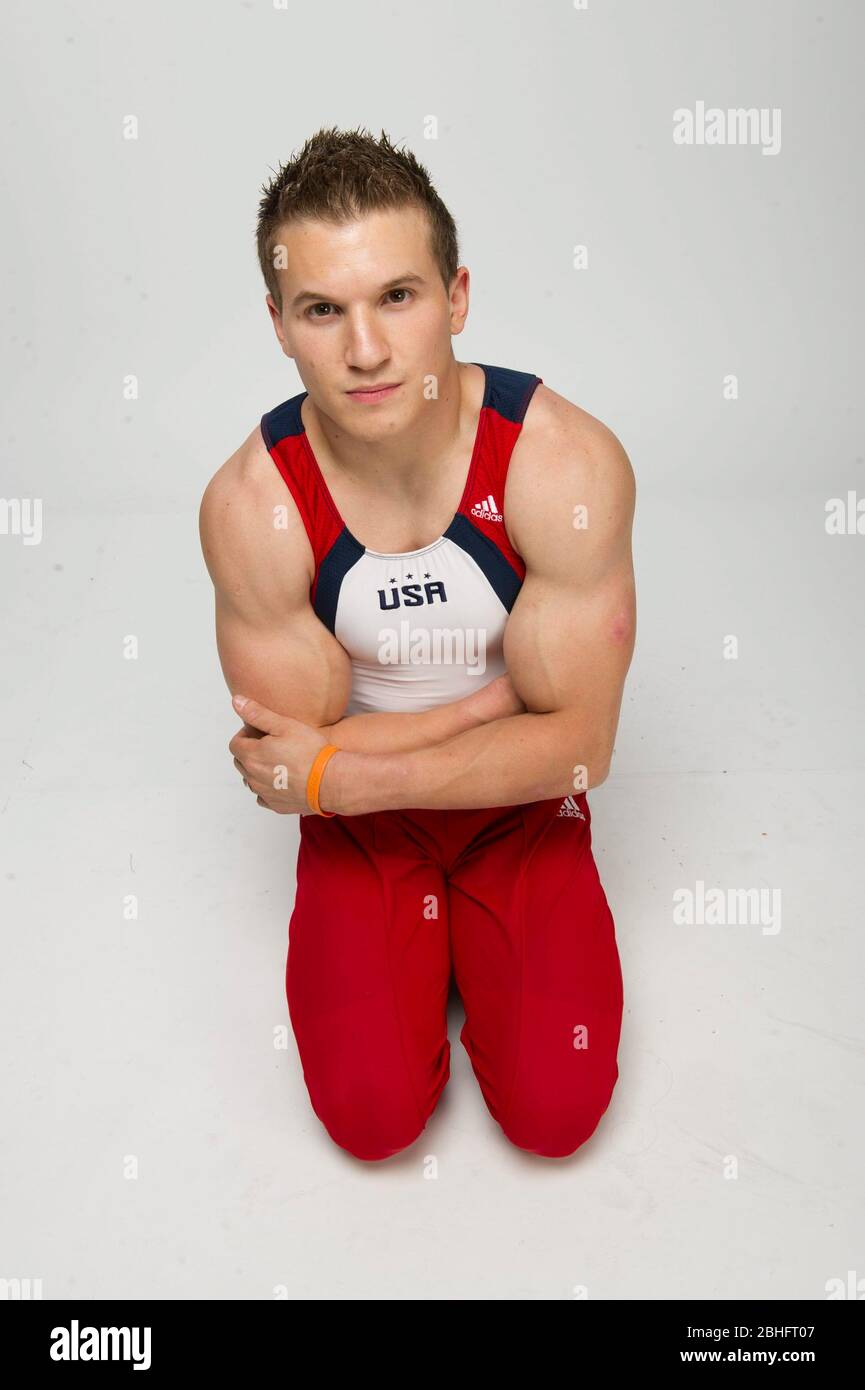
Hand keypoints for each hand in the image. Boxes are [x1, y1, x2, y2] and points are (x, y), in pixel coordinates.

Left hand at [228, 695, 331, 814]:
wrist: (330, 781)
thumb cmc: (310, 752)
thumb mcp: (284, 725)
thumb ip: (258, 713)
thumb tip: (236, 701)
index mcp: (252, 755)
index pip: (235, 743)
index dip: (245, 735)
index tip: (261, 732)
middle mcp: (252, 777)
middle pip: (240, 761)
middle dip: (249, 751)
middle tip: (270, 744)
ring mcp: (263, 793)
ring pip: (250, 779)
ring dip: (257, 769)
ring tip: (278, 761)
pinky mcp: (275, 805)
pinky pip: (263, 796)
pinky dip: (267, 788)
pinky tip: (282, 780)